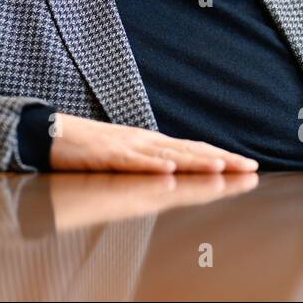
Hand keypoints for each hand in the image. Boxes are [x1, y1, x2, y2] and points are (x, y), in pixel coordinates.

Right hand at [48, 113, 259, 172]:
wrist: (51, 132)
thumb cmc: (86, 146)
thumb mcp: (125, 154)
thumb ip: (149, 160)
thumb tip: (176, 169)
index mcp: (151, 143)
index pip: (194, 150)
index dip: (222, 157)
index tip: (249, 166)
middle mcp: (145, 141)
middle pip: (189, 151)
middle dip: (222, 160)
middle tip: (251, 168)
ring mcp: (127, 146)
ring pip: (167, 154)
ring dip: (195, 161)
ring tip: (222, 167)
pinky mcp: (106, 154)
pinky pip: (132, 161)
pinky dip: (152, 165)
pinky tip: (169, 170)